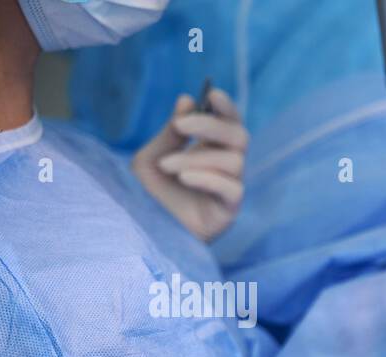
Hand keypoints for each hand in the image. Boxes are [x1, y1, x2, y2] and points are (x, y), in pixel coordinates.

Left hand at [132, 88, 246, 241]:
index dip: (226, 107)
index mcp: (210, 150)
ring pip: (233, 161)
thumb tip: (187, 100)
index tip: (211, 94)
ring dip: (196, 158)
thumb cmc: (150, 196)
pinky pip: (232, 188)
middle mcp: (225, 168)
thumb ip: (169, 133)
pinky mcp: (230, 211)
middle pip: (239, 136)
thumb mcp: (151, 158)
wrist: (146, 233)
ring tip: (167, 167)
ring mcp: (230, 189)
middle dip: (210, 126)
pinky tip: (184, 179)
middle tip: (181, 126)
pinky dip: (207, 178)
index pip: (230, 123)